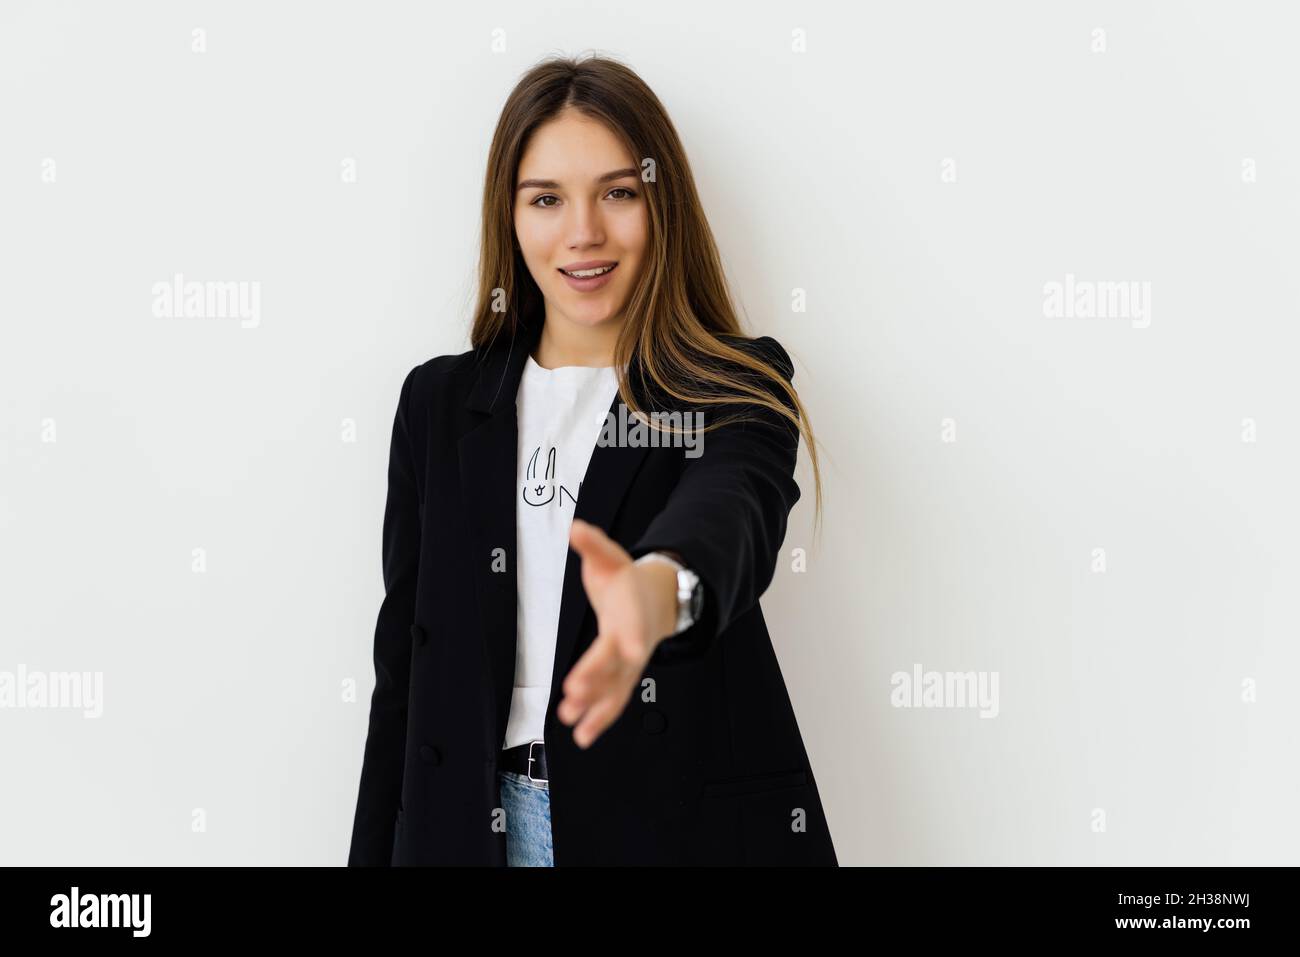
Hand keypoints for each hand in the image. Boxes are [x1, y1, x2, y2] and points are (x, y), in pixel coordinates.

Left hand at [557, 518, 677, 748]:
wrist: (655, 601)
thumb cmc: (626, 580)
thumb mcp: (610, 558)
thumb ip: (593, 545)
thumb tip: (576, 527)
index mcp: (629, 612)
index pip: (630, 626)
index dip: (631, 637)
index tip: (632, 648)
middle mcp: (632, 642)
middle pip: (617, 663)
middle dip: (597, 679)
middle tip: (574, 693)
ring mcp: (629, 664)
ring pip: (615, 690)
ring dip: (596, 708)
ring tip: (574, 725)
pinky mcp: (622, 677)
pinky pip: (613, 702)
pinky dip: (600, 719)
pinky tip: (583, 736)